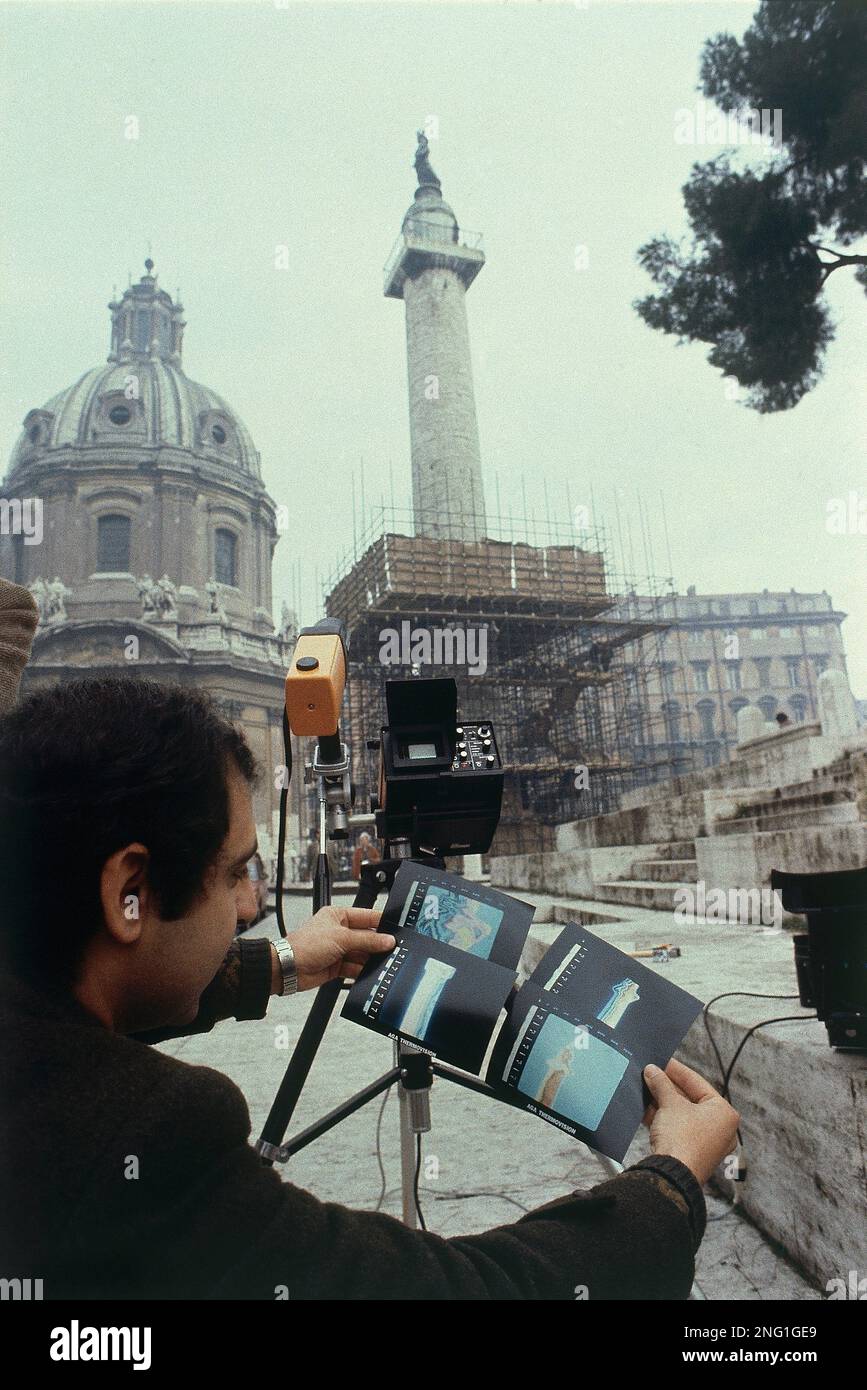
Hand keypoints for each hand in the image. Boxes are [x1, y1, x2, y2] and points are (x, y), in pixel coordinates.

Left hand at [279, 906, 395, 990]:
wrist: (287, 968)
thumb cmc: (306, 945)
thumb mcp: (341, 938)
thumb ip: (367, 940)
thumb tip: (388, 940)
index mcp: (339, 916)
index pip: (367, 917)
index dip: (382, 923)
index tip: (398, 929)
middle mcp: (339, 932)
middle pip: (366, 937)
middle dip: (378, 945)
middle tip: (395, 950)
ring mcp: (338, 950)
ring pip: (362, 954)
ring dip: (371, 960)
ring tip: (386, 964)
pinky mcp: (336, 966)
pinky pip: (355, 968)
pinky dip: (363, 972)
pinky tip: (372, 974)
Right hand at [642, 1058, 739, 1185]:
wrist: (672, 1176)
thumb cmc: (682, 1141)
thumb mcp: (670, 1104)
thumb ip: (661, 1084)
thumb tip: (652, 1072)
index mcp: (724, 1113)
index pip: (698, 1083)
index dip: (678, 1070)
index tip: (663, 1062)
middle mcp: (720, 1129)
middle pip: (690, 1099)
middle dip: (668, 1088)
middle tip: (652, 1075)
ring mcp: (707, 1143)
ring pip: (682, 1115)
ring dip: (663, 1102)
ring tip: (646, 1089)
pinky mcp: (692, 1153)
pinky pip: (678, 1129)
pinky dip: (664, 1119)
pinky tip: (647, 1110)